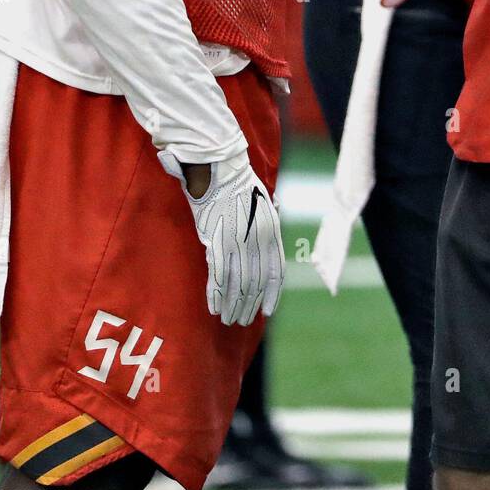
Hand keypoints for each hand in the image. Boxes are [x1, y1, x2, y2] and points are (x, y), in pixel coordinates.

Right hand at [167, 150, 283, 326]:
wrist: (221, 168)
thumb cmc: (240, 186)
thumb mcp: (265, 206)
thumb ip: (267, 230)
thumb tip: (267, 249)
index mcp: (272, 231)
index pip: (275, 272)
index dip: (271, 295)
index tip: (266, 312)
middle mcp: (258, 239)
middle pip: (255, 283)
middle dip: (248, 305)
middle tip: (241, 321)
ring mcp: (238, 241)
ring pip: (238, 284)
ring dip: (232, 305)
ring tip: (227, 320)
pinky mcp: (217, 240)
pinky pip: (219, 275)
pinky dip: (216, 294)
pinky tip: (214, 307)